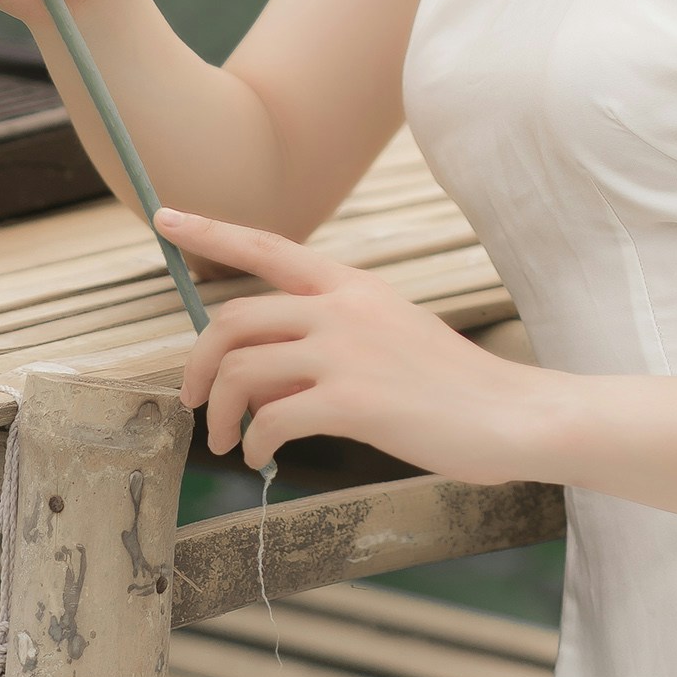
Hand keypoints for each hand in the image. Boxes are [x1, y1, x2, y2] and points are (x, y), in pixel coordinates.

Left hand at [164, 209, 549, 481]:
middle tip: (192, 402)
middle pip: (234, 319)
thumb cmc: (452, 387)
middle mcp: (344, 308)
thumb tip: (262, 374)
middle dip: (197, 363)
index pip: (267, 247)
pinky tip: (264, 459)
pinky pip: (271, 420)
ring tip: (225, 443)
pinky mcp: (354, 401)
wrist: (512, 416)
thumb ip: (327, 340)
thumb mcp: (391, 336)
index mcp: (352, 286)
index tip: (164, 218)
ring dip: (219, 413)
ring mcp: (347, 352)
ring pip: (242, 371)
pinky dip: (255, 444)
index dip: (209, 232)